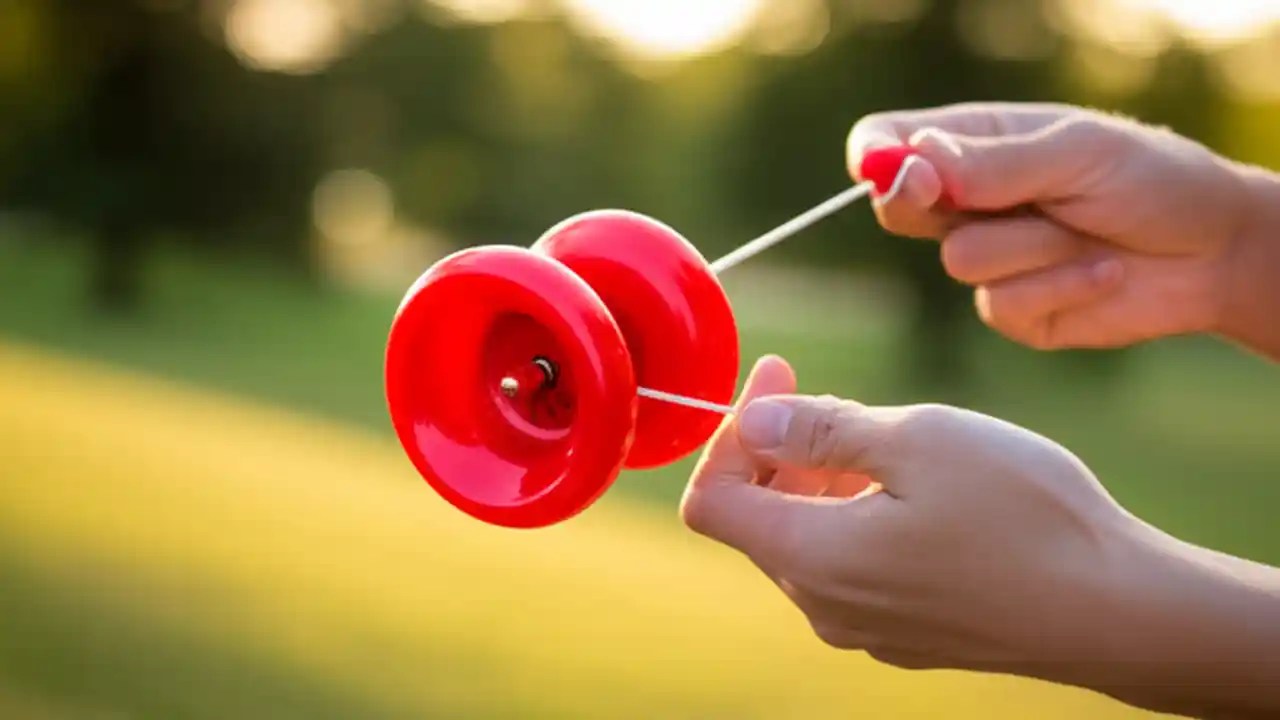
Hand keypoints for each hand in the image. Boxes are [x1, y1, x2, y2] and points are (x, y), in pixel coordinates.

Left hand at [683, 355, 1136, 669]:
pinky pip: (851, 566)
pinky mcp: (907, 633)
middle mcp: (825, 606)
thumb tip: (751, 420)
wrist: (1118, 612)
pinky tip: (908, 484)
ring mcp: (867, 628)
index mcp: (811, 559)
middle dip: (774, 446)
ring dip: (817, 479)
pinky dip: (853, 515)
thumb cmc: (1023, 517)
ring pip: (805, 540)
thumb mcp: (917, 440)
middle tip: (820, 389)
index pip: (712, 500)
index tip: (777, 375)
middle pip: (757, 518)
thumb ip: (820, 430)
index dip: (728, 431)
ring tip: (876, 434)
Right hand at [846, 103, 1262, 350]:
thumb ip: (996, 163)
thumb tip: (914, 165)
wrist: (1213, 253)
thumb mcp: (1077, 152)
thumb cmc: (1151, 180)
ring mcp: (988, 258)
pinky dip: (1060, 287)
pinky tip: (1102, 271)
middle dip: (927, 204)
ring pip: (958, 260)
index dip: (874, 156)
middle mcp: (967, 201)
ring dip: (1032, 246)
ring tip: (1086, 230)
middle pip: (895, 207)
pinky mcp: (1013, 311)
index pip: (887, 141)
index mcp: (973, 143)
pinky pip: (1001, 306)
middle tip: (957, 197)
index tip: (890, 169)